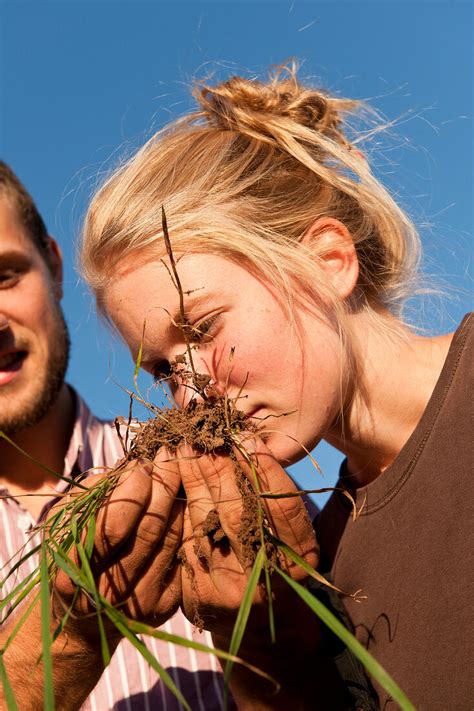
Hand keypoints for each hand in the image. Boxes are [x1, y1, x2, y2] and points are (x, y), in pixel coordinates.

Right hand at [53, 448, 183, 635]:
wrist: (81, 621)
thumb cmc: (71, 558)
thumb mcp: (66, 526)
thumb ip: (94, 496)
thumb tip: (133, 467)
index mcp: (76, 573)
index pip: (113, 525)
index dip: (132, 490)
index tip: (143, 463)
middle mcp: (110, 593)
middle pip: (149, 530)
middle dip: (163, 486)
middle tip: (170, 457)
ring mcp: (140, 603)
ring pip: (171, 540)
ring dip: (179, 500)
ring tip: (180, 472)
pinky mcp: (165, 607)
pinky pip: (182, 555)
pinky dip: (186, 524)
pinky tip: (184, 502)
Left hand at [176, 435, 319, 641]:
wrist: (264, 628)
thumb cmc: (280, 565)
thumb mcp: (293, 536)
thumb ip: (275, 497)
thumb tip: (249, 445)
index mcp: (299, 561)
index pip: (279, 505)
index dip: (262, 469)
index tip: (244, 438)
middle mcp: (265, 580)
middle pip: (238, 511)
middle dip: (218, 468)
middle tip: (203, 436)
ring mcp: (228, 590)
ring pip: (206, 521)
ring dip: (192, 480)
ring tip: (183, 448)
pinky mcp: (197, 595)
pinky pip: (186, 539)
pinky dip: (178, 506)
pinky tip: (171, 479)